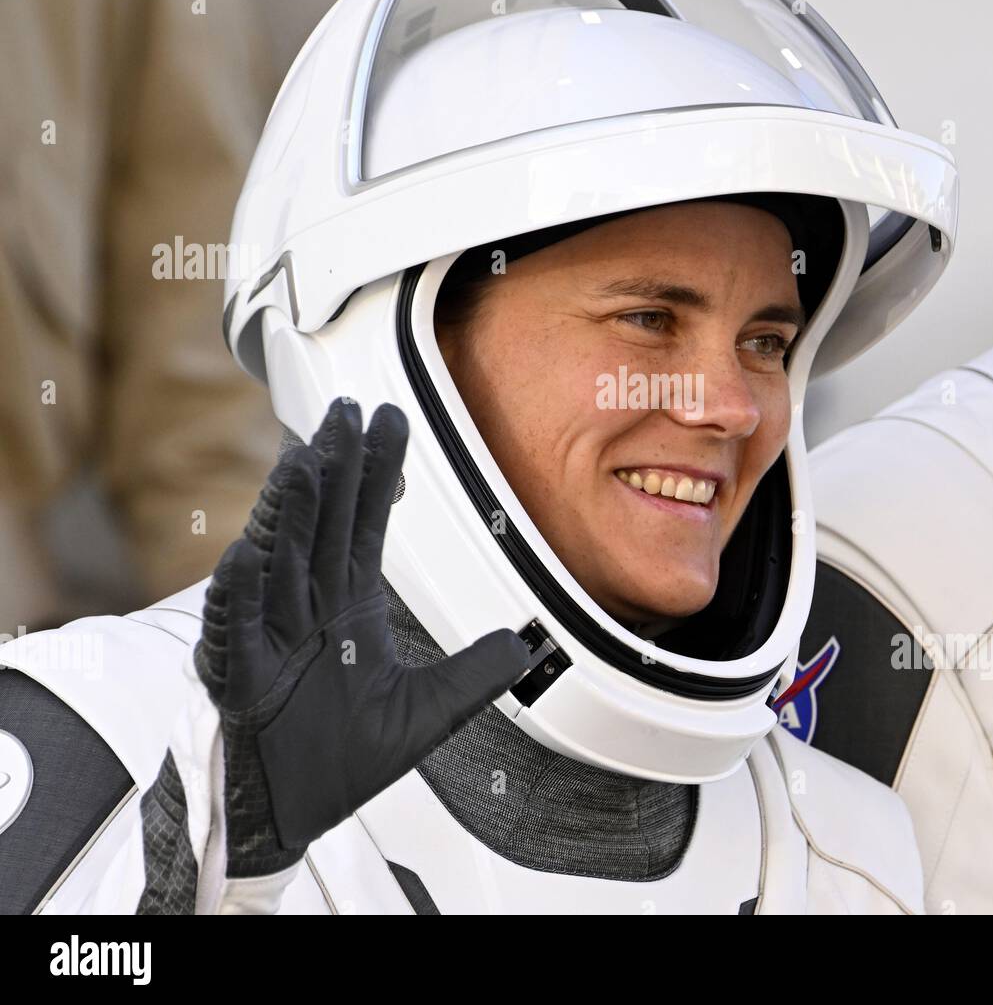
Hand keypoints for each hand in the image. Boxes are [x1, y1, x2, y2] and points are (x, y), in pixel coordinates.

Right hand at [197, 398, 529, 873]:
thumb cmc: (347, 760)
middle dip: (334, 469)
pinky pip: (234, 627)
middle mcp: (309, 608)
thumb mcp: (428, 713)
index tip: (387, 419)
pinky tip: (243, 556)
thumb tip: (525, 646)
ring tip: (302, 462)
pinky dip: (237, 594)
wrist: (297, 813)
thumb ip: (474, 676)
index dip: (377, 472)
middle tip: (345, 411)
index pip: (365, 524)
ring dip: (288, 512)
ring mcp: (272, 635)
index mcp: (349, 607)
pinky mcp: (240, 674)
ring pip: (278, 561)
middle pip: (321, 524)